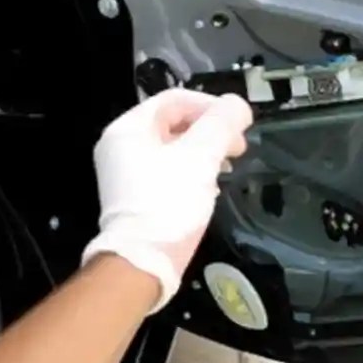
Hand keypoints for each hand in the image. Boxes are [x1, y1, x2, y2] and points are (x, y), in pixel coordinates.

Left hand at [82, 89, 252, 311]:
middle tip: (239, 145)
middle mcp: (123, 147)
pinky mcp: (139, 196)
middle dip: (212, 130)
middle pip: (175, 122)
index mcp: (129, 130)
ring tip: (228, 165)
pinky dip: (195, 171)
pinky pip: (171, 171)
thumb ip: (222, 124)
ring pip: (176, 148)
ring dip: (206, 151)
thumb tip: (238, 105)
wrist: (143, 263)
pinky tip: (212, 185)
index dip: (211, 105)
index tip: (240, 122)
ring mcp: (128, 174)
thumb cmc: (168, 204)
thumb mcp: (201, 157)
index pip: (175, 99)